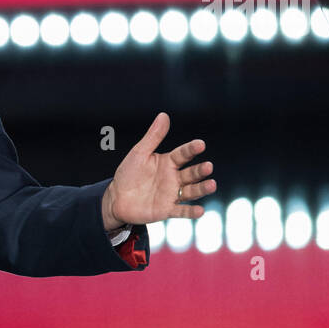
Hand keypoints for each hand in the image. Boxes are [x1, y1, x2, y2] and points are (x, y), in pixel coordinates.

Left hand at [101, 112, 214, 228]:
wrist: (116, 198)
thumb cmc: (129, 174)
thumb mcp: (139, 153)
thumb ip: (153, 137)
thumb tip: (164, 115)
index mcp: (168, 162)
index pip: (183, 154)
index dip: (191, 149)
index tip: (200, 144)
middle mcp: (174, 178)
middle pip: (192, 173)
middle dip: (201, 170)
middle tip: (208, 167)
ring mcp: (172, 194)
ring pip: (192, 191)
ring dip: (202, 188)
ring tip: (212, 184)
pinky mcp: (167, 210)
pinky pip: (181, 211)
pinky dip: (191, 212)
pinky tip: (200, 210)